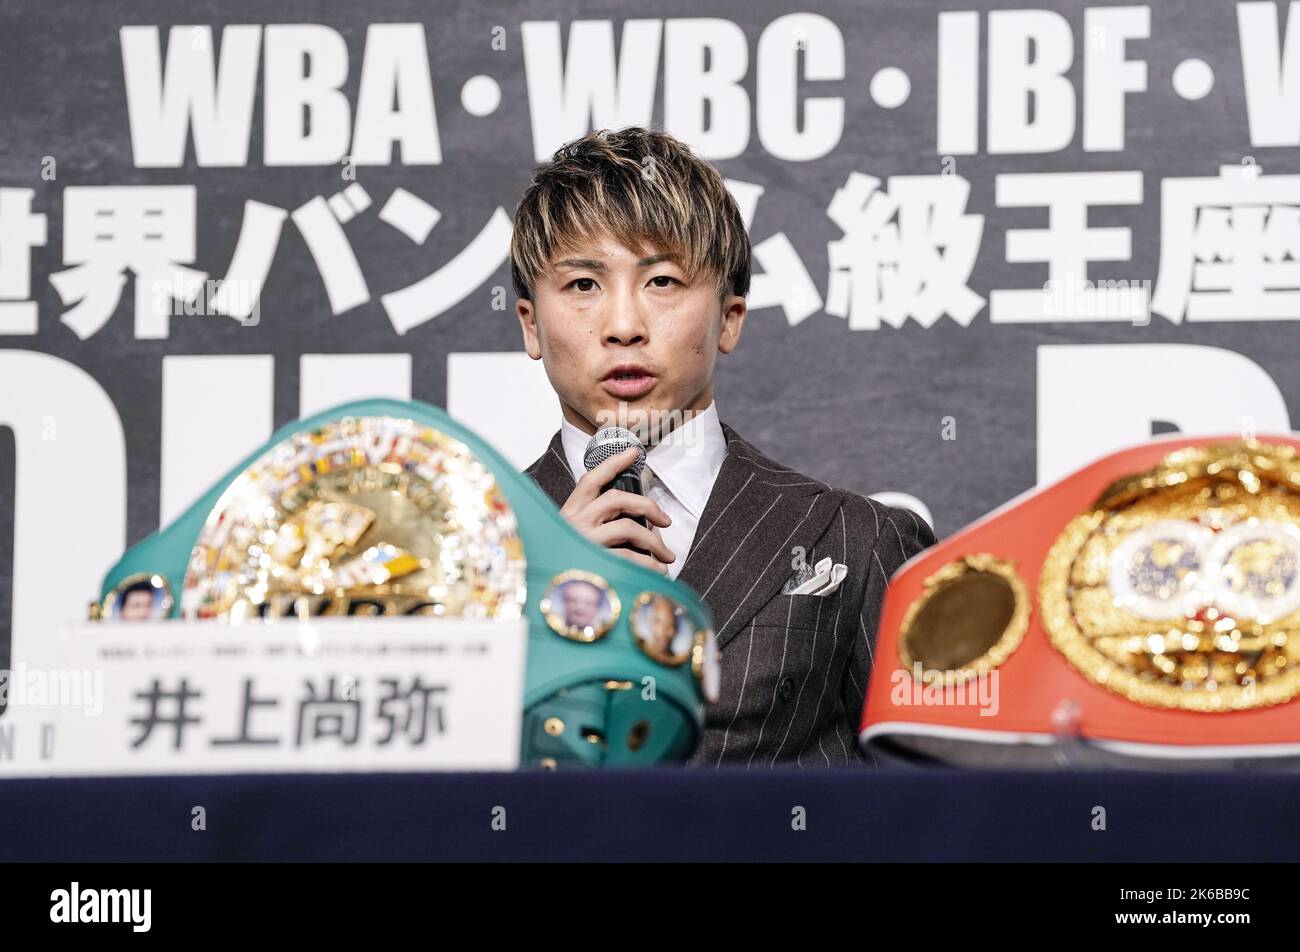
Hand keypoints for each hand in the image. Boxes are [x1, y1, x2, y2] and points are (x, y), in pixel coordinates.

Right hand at [558, 446, 675, 573]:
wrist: (540, 593)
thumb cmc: (559, 564)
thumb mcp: (566, 537)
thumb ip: (587, 524)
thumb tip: (626, 517)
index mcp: (567, 513)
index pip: (591, 479)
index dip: (613, 463)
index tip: (633, 453)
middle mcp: (574, 523)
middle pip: (617, 499)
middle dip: (648, 506)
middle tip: (665, 520)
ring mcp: (584, 542)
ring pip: (628, 528)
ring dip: (654, 541)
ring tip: (666, 555)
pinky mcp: (594, 562)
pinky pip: (630, 557)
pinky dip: (649, 564)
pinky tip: (657, 571)